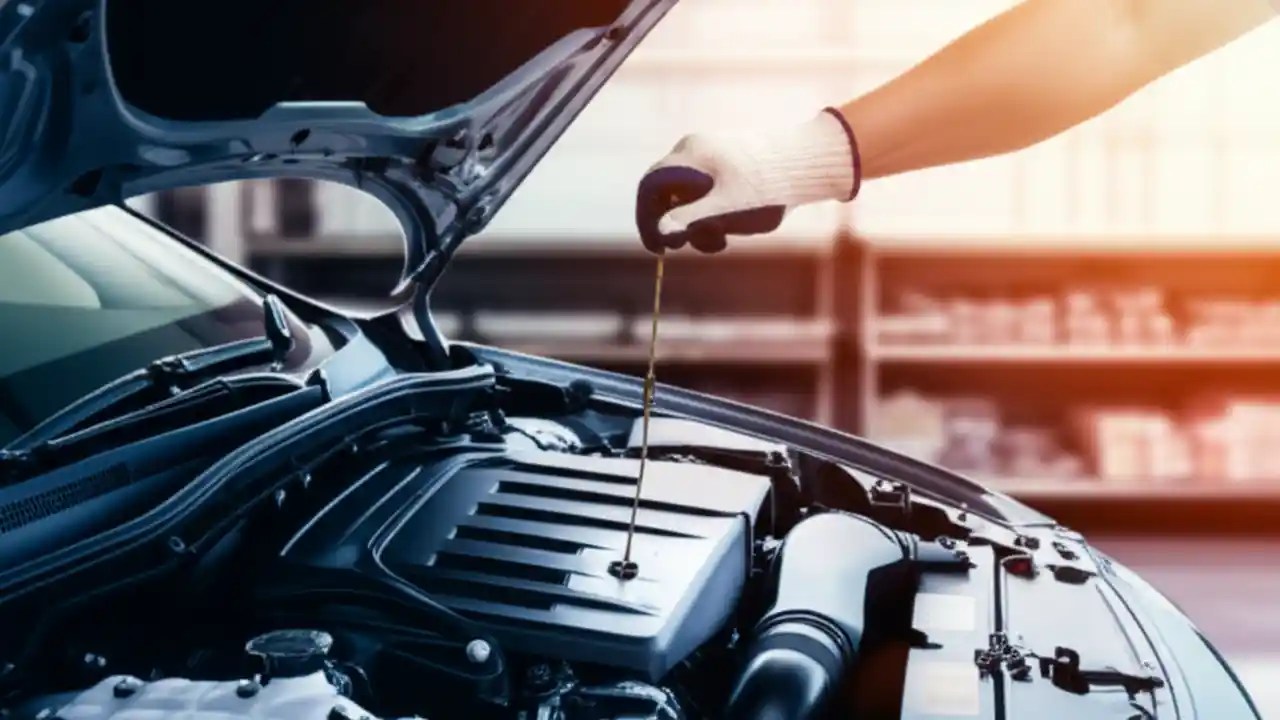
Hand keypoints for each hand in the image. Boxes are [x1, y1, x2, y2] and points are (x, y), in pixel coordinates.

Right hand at [635, 110, 858, 253]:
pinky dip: (711, 211)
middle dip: (679, 224)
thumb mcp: (729, 205)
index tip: (659, 248)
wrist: (811, 161)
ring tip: (722, 240)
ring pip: (688, 193)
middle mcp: (695, 148)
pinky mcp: (727, 161)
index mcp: (691, 154)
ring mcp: (711, 153)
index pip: (650, 185)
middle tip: (700, 245)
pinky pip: (705, 189)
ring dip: (698, 222)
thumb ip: (692, 217)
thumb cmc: (770, 183)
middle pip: (668, 191)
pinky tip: (731, 227)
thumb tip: (660, 231)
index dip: (648, 218)